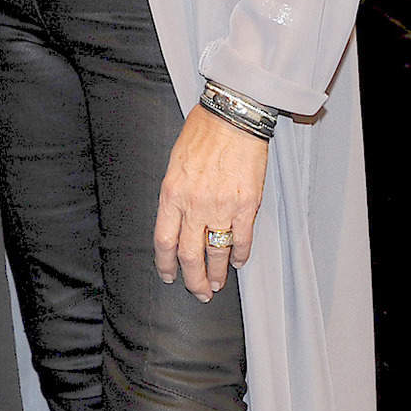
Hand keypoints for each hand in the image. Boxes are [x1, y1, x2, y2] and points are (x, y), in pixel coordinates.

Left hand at [154, 104, 269, 300]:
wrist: (232, 118)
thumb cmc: (201, 135)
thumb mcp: (174, 164)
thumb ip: (175, 196)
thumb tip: (176, 221)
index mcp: (171, 194)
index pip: (163, 240)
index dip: (165, 264)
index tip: (168, 276)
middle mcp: (194, 205)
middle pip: (189, 255)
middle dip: (192, 280)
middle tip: (197, 292)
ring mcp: (222, 207)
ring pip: (216, 253)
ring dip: (215, 274)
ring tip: (215, 284)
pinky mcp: (247, 206)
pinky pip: (242, 240)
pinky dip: (239, 255)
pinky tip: (236, 261)